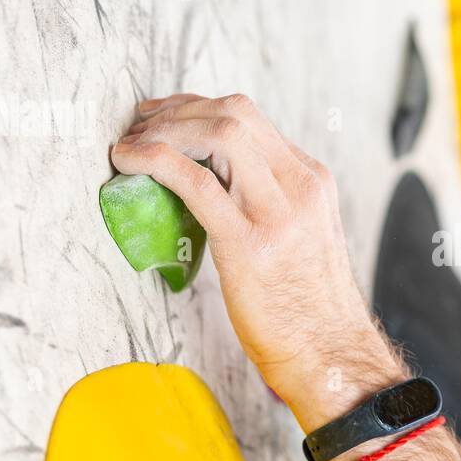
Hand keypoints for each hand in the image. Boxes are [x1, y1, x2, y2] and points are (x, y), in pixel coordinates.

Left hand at [110, 93, 404, 430]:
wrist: (331, 353)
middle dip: (174, 110)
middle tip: (138, 129)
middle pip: (232, 112)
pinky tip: (129, 164)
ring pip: (218, 133)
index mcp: (311, 181)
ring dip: (162, 130)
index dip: (194, 108)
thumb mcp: (300, 237)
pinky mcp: (249, 242)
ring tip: (130, 147)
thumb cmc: (309, 309)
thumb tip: (214, 190)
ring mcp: (278, 211)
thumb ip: (269, 204)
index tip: (161, 121)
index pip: (249, 117)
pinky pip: (196, 181)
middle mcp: (300, 185)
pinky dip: (154, 160)